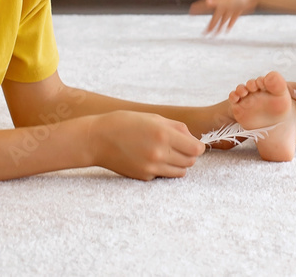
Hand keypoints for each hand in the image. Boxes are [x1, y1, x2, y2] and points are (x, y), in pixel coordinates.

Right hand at [89, 111, 204, 179]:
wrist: (97, 139)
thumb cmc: (126, 123)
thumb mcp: (154, 118)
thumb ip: (177, 128)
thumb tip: (193, 140)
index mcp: (164, 134)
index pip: (196, 149)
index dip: (198, 146)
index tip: (193, 143)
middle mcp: (159, 153)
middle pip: (190, 162)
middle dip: (189, 155)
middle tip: (179, 147)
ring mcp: (151, 167)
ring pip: (180, 172)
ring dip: (179, 164)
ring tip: (168, 153)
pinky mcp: (144, 176)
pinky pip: (164, 175)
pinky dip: (163, 168)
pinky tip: (152, 158)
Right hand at [189, 0, 256, 34]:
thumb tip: (208, 0)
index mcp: (219, 0)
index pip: (206, 4)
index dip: (198, 7)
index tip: (191, 10)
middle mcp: (224, 3)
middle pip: (215, 16)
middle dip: (210, 25)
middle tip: (204, 34)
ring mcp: (231, 6)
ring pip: (223, 18)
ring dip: (219, 26)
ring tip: (215, 35)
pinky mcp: (239, 8)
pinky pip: (232, 17)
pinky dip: (229, 23)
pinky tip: (227, 30)